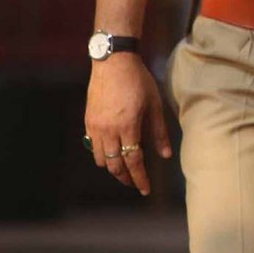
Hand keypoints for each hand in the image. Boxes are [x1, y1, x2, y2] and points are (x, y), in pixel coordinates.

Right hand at [85, 52, 172, 195]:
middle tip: (135, 183)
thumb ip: (159, 132)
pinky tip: (111, 153)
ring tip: (124, 170)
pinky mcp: (88, 121)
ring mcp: (95, 126)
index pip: (133, 161)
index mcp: (128, 126)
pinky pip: (92, 146)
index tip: (145, 190)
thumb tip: (166, 155)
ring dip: (112, 168)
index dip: (140, 178)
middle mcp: (109, 130)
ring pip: (101, 159)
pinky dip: (102, 155)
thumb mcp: (155, 105)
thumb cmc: (139, 81)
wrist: (114, 62)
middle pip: (115, 165)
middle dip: (126, 178)